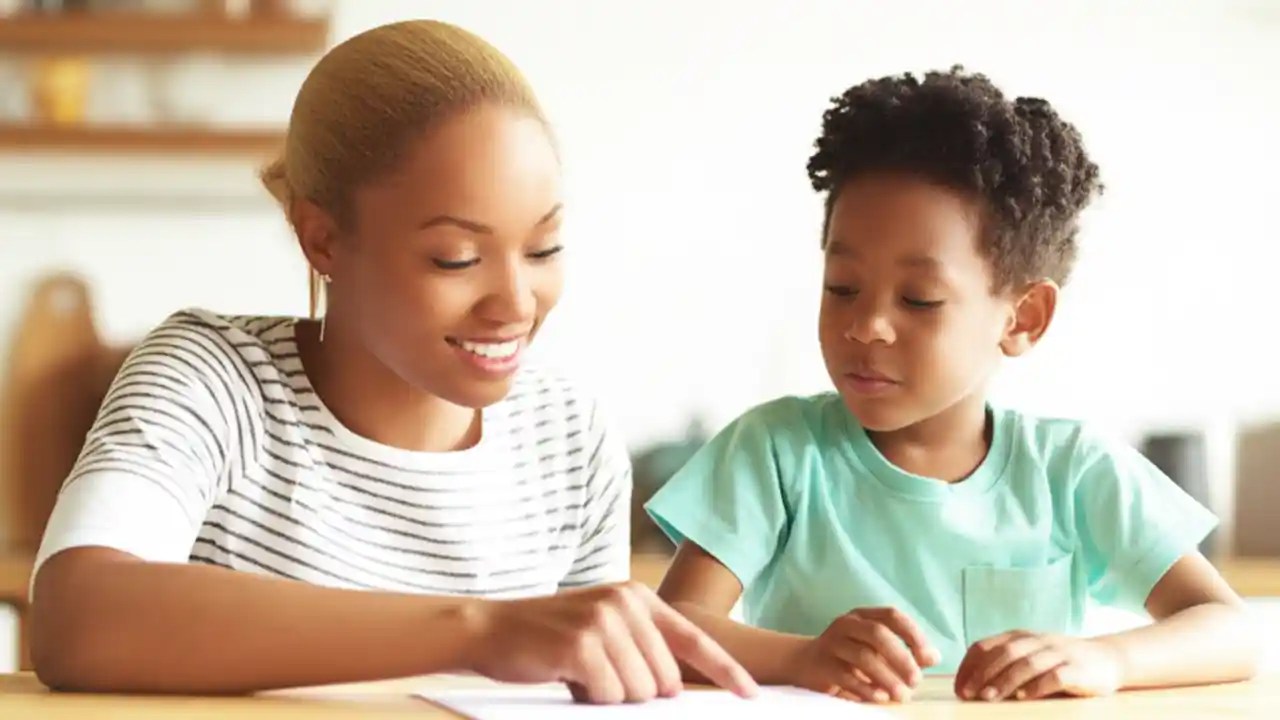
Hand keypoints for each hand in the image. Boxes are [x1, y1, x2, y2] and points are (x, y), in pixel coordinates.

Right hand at [465, 581, 757, 704]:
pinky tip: (566, 677)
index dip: (725, 670)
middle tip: (596, 677)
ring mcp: (604, 621)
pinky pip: (609, 696)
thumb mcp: (601, 631)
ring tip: (579, 674)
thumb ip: (639, 651)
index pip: (693, 638)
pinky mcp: (582, 644)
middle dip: (635, 694)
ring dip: (609, 697)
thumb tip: (673, 691)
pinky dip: (589, 699)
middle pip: (665, 680)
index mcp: (637, 597)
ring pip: (639, 692)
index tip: (751, 694)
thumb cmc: (547, 640)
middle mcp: (626, 602)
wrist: (488, 628)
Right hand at [788, 607, 940, 703]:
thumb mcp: (875, 648)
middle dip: (901, 658)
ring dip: (886, 677)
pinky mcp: (822, 664)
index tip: (930, 658)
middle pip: (878, 634)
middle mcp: (847, 624)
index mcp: (864, 615)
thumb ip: (903, 650)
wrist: (805, 662)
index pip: (892, 616)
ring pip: (863, 656)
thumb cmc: (849, 655)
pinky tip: (879, 698)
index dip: (913, 635)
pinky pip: (846, 676)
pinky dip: (865, 688)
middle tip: (916, 680)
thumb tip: (933, 658)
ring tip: (902, 695)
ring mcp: (832, 643)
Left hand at [955, 631, 1124, 701]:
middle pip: (1005, 653)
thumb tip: (972, 685)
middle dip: (983, 673)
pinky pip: (1055, 677)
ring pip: (1027, 664)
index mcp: (1020, 636)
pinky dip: (1037, 686)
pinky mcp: (1077, 669)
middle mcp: (1037, 641)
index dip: (969, 666)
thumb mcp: (1030, 654)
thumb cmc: (1059, 661)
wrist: (1108, 658)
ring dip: (1005, 681)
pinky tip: (1025, 697)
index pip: (986, 645)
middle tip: (968, 693)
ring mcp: (1059, 653)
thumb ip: (1005, 663)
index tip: (959, 687)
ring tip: (989, 697)